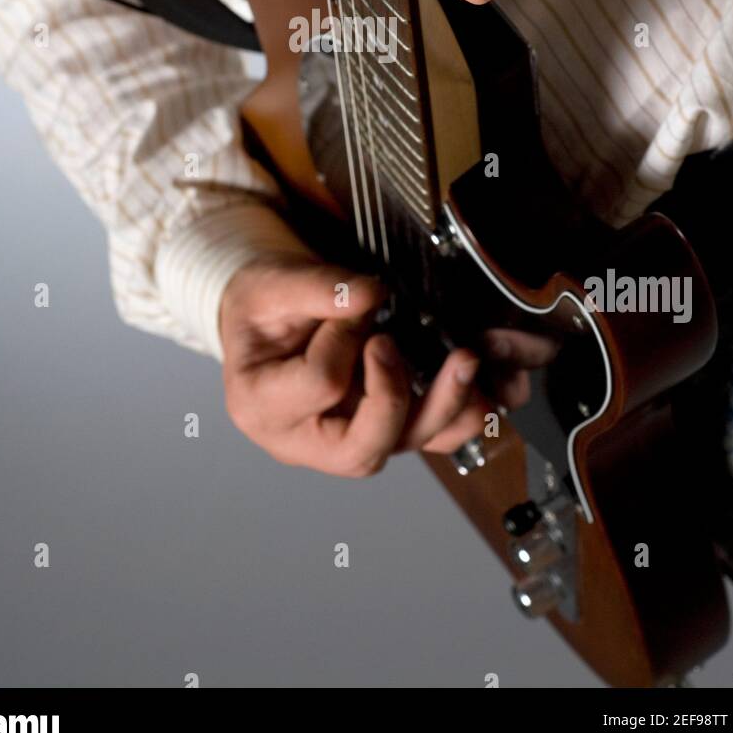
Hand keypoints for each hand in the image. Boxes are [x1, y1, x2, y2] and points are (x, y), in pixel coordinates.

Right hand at [218, 246, 556, 474]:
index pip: (320, 386)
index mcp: (262, 406)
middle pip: (364, 448)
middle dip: (396, 395)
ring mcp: (344, 441)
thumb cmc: (260, 307)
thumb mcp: (270, 284)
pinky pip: (426, 434)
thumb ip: (318, 288)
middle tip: (394, 342)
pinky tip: (472, 382)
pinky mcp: (379, 429)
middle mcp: (303, 440)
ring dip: (444, 406)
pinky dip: (455, 409)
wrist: (266, 315)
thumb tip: (370, 294)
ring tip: (465, 362)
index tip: (350, 305)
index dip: (344, 339)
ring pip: (403, 444)